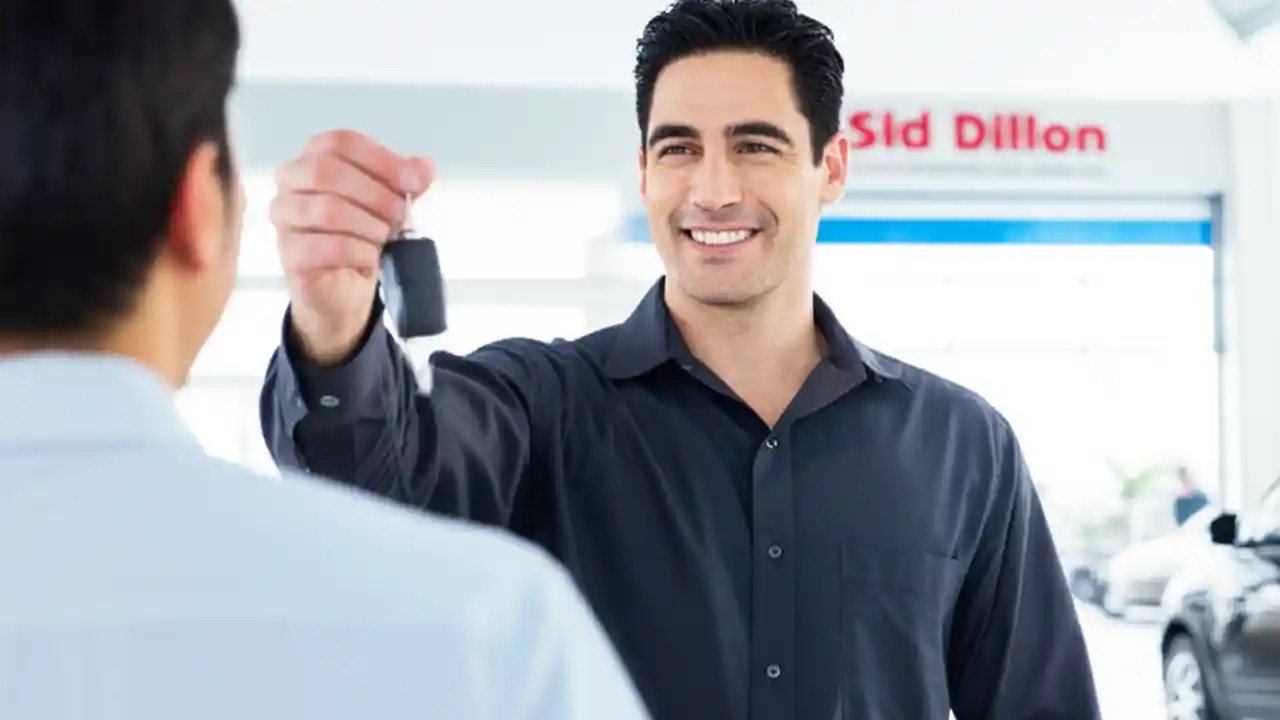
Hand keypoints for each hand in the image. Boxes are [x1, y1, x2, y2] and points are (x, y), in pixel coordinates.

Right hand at [271, 130, 434, 363]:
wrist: (344, 285)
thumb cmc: (362, 233)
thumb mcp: (391, 202)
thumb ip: (407, 182)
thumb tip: (424, 167)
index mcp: (315, 156)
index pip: (341, 142)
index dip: (381, 160)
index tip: (413, 182)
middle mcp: (290, 180)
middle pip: (326, 171)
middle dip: (373, 193)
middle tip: (400, 213)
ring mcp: (284, 217)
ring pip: (324, 209)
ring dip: (366, 224)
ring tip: (385, 237)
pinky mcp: (289, 254)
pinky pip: (322, 247)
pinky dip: (356, 251)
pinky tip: (371, 257)